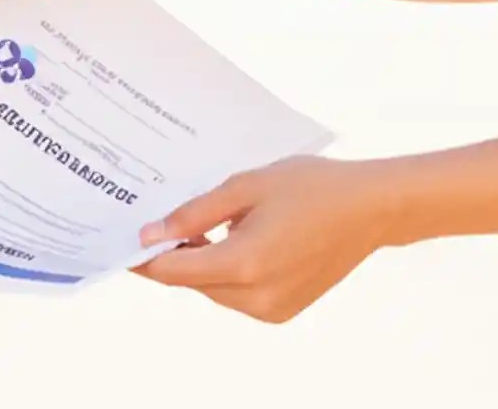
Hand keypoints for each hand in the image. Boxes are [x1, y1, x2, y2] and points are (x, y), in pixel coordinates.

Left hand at [132, 156, 397, 323]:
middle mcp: (255, 296)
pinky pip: (236, 295)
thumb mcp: (245, 187)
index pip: (172, 271)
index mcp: (244, 264)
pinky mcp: (282, 311)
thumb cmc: (311, 187)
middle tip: (164, 219)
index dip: (144, 256)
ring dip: (201, 263)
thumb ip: (194, 213)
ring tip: (207, 224)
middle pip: (190, 282)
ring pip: (212, 290)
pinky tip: (235, 240)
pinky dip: (226, 272)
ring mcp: (271, 309)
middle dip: (173, 255)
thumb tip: (151, 234)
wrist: (371, 209)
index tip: (127, 235)